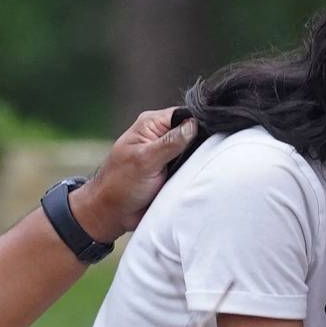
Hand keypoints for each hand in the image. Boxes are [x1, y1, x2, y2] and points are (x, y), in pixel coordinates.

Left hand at [71, 108, 196, 241]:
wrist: (114, 213)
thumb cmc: (120, 184)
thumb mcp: (146, 160)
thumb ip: (170, 142)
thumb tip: (194, 124)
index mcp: (151, 124)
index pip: (185, 113)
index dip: (200, 122)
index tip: (212, 135)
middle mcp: (161, 135)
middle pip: (193, 131)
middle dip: (202, 142)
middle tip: (207, 156)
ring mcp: (168, 153)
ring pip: (195, 150)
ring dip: (200, 160)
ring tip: (203, 169)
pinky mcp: (173, 169)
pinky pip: (192, 166)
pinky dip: (197, 171)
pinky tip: (200, 176)